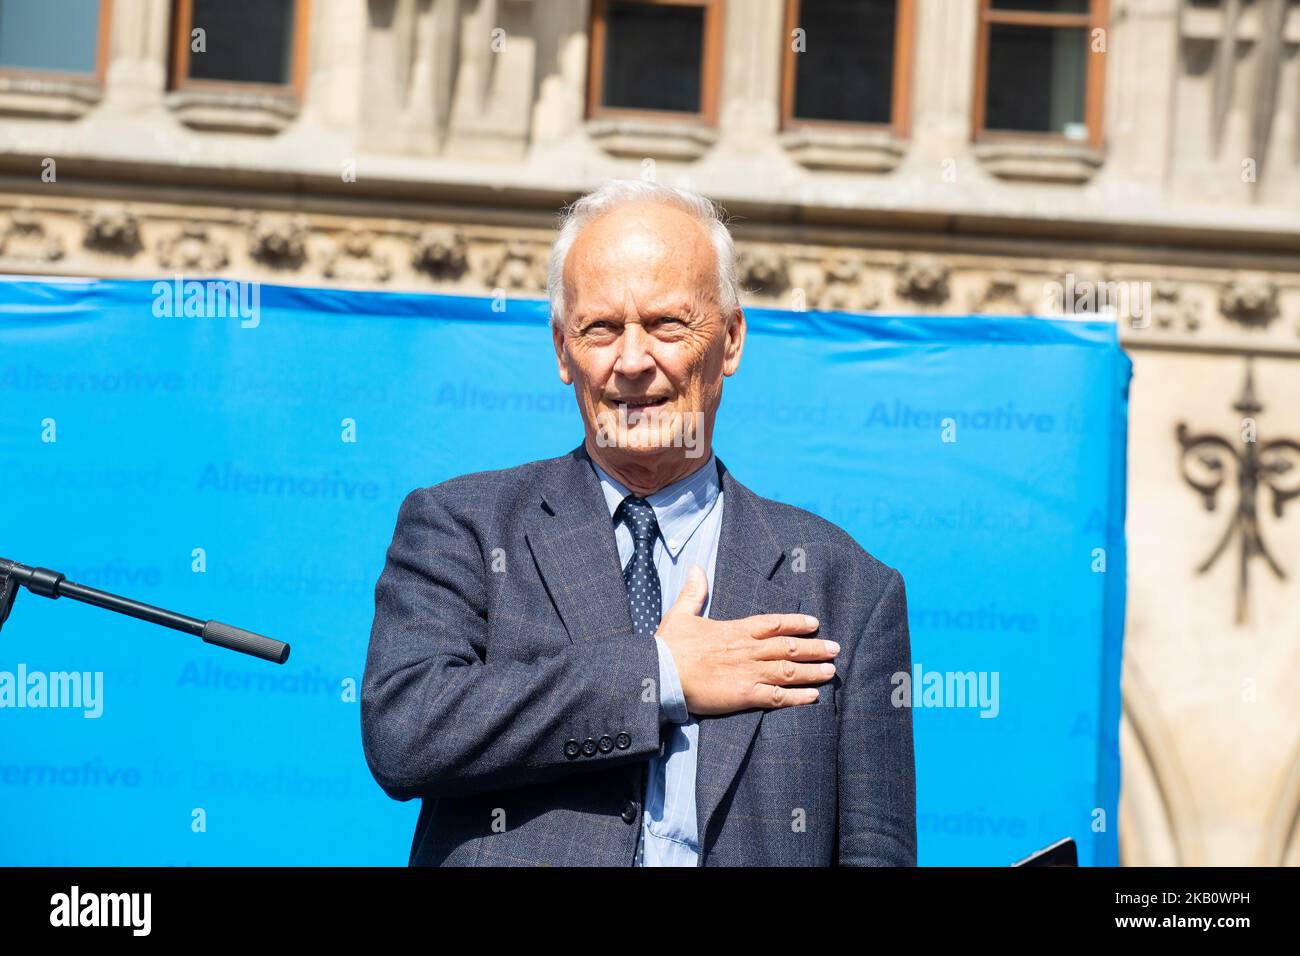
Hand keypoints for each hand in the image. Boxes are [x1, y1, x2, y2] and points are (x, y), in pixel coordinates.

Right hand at [655, 565, 838, 716]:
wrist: (660, 674)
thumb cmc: (668, 646)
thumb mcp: (681, 614)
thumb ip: (694, 592)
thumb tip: (696, 568)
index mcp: (735, 630)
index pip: (773, 623)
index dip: (796, 622)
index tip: (814, 623)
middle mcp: (748, 650)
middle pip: (788, 647)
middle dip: (814, 647)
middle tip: (835, 648)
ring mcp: (748, 673)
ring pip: (788, 671)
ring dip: (812, 671)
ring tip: (830, 671)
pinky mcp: (744, 695)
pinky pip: (777, 697)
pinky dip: (797, 698)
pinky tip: (813, 698)